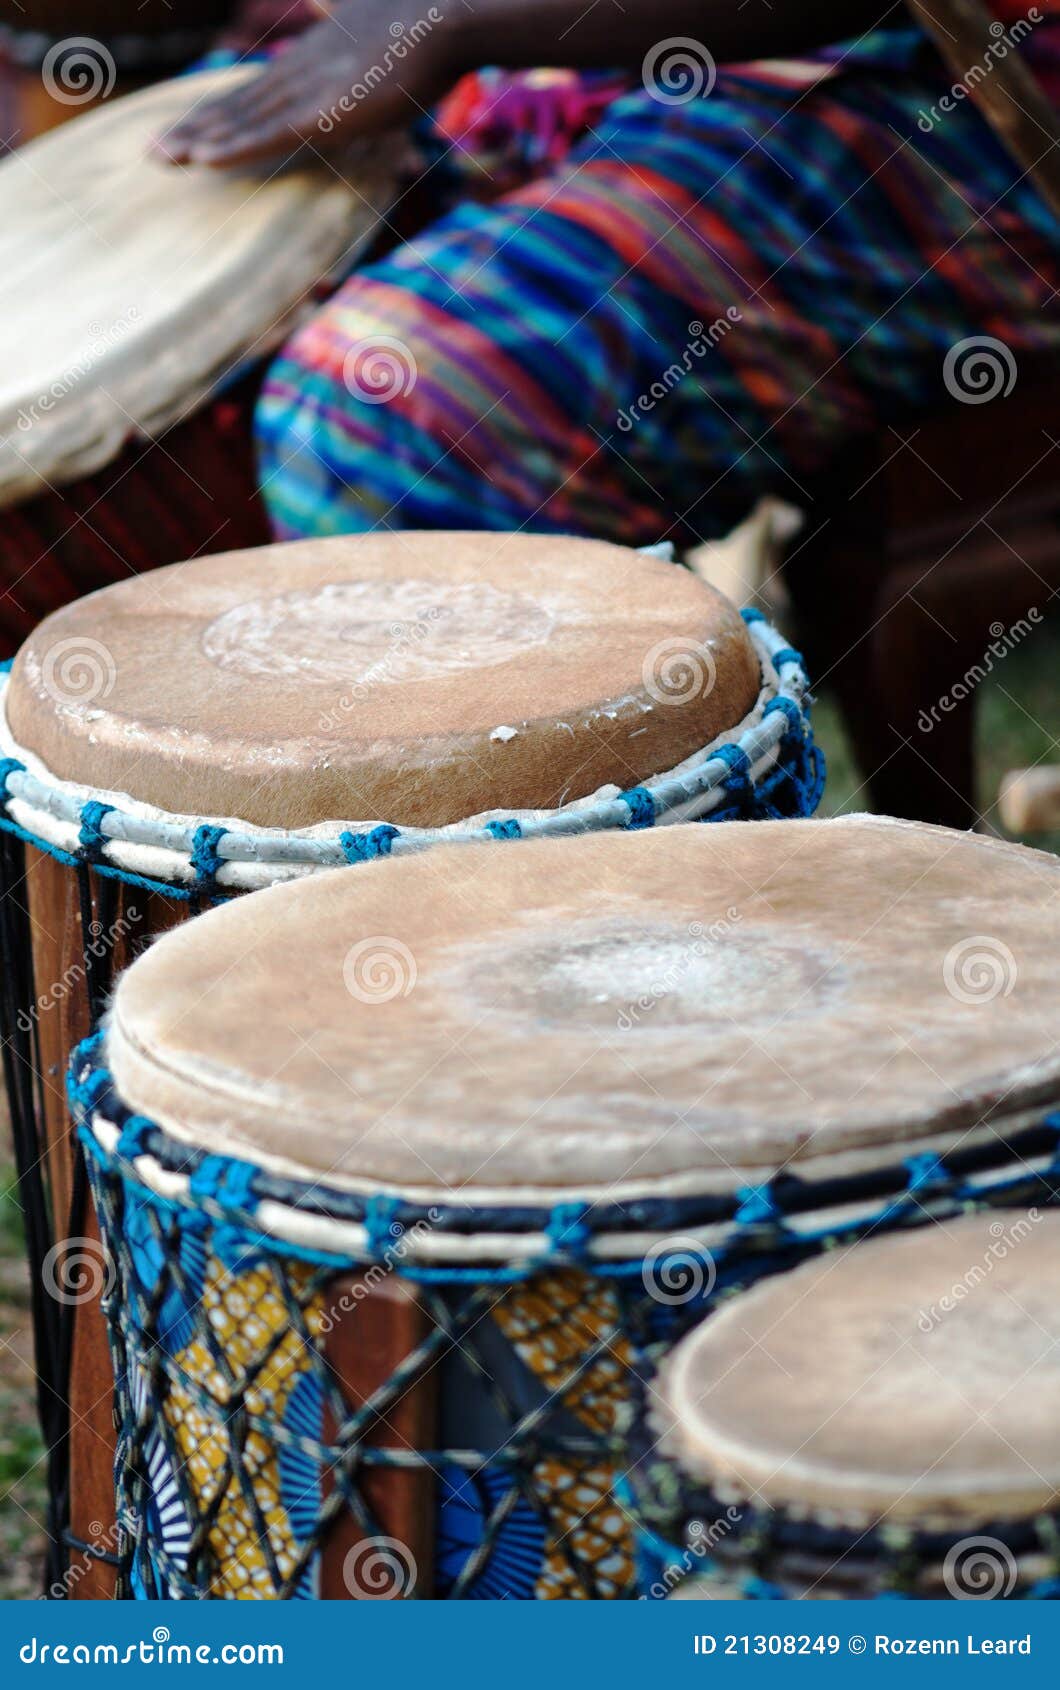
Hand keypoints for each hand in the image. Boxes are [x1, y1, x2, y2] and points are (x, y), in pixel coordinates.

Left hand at [155, 0, 454, 166]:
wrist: (446, 16)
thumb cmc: (425, 27)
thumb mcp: (384, 38)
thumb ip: (365, 53)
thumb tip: (368, 43)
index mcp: (314, 58)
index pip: (256, 90)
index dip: (220, 111)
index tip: (190, 130)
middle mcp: (301, 72)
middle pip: (237, 105)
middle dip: (195, 129)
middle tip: (156, 152)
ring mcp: (310, 90)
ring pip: (242, 120)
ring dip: (201, 141)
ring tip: (163, 158)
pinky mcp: (325, 111)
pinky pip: (269, 134)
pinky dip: (236, 146)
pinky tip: (204, 159)